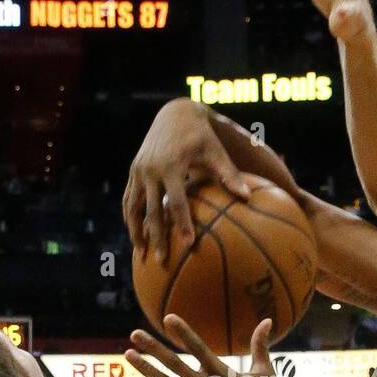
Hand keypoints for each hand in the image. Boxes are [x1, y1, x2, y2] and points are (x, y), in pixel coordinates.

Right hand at [123, 99, 251, 266]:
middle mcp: (151, 169)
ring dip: (136, 232)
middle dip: (156, 238)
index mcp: (171, 165)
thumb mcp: (216, 152)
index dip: (181, 224)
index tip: (187, 246)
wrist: (174, 114)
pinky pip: (128, 200)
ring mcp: (138, 171)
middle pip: (152, 211)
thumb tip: (248, 197)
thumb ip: (230, 175)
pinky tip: (136, 236)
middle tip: (161, 262)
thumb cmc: (201, 136)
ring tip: (141, 255)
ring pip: (133, 208)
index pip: (176, 202)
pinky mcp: (133, 171)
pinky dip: (130, 218)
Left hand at [125, 315, 294, 376]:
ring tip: (129, 355)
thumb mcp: (265, 374)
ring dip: (144, 369)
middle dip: (152, 347)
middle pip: (173, 363)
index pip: (198, 347)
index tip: (168, 318)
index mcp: (221, 373)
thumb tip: (268, 320)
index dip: (183, 332)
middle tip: (134, 333)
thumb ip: (260, 346)